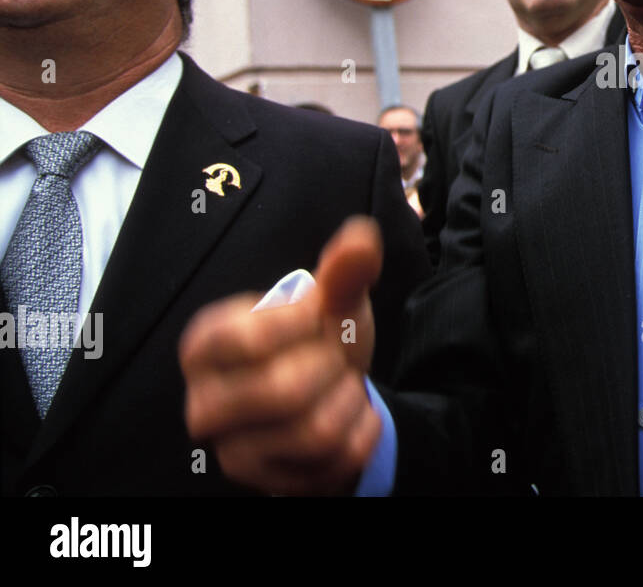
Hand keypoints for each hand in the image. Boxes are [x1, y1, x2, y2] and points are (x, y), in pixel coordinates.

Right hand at [180, 216, 382, 494]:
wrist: (329, 396)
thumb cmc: (316, 341)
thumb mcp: (332, 300)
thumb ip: (344, 269)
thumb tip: (362, 236)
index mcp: (205, 345)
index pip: (248, 337)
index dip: (301, 323)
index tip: (314, 316)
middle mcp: (204, 402)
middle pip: (284, 390)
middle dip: (330, 368)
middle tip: (331, 359)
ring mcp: (232, 450)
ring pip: (314, 432)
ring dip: (349, 401)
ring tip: (342, 387)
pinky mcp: (267, 482)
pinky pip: (334, 462)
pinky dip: (362, 433)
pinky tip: (351, 416)